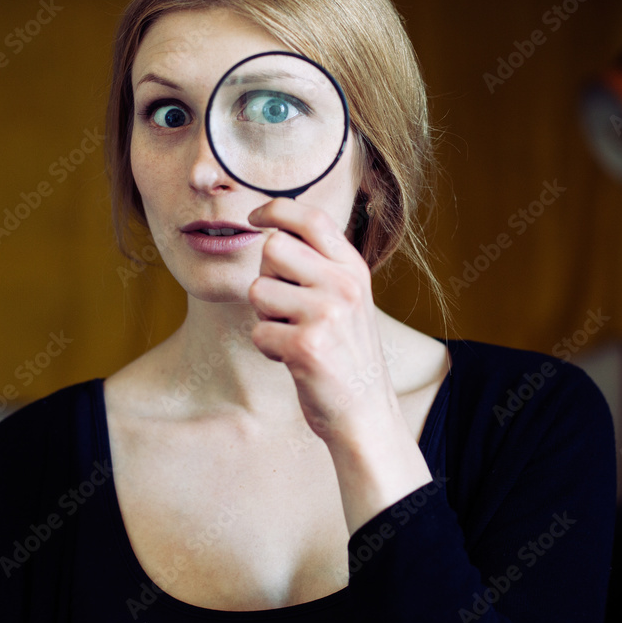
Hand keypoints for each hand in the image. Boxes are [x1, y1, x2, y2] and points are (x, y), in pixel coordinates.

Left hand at [247, 197, 393, 442]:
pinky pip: (259, 331)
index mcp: (354, 269)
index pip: (312, 218)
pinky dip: (267, 348)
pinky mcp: (306, 346)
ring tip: (293, 334)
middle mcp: (343, 286)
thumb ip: (321, 265)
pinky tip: (292, 358)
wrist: (365, 413)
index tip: (256, 216)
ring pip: (258, 290)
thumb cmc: (347, 354)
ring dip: (265, 316)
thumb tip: (274, 233)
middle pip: (273, 248)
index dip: (276, 209)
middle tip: (285, 306)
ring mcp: (326, 315)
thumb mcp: (349, 300)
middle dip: (267, 275)